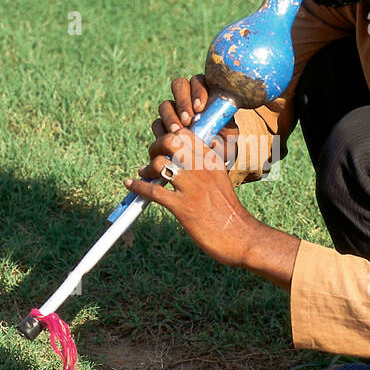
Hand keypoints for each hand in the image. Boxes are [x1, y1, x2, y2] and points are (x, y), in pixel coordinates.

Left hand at [127, 128, 256, 267]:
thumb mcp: (224, 178)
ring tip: (143, 173)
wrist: (240, 236)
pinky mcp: (183, 207)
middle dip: (156, 146)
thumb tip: (211, 140)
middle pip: (170, 141)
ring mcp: (191, 187)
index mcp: (211, 160)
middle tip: (152, 158)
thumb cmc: (230, 209)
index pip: (186, 134)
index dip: (169, 135)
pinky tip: (130, 185)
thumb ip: (215, 159)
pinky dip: (138, 187)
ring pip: (160, 163)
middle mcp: (201, 169)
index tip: (163, 146)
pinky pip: (153, 191)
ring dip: (147, 167)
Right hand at [154, 75, 236, 165]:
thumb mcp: (230, 138)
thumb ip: (226, 131)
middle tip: (188, 120)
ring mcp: (173, 112)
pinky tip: (170, 140)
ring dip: (170, 117)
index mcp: (206, 95)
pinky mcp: (162, 127)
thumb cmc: (223, 147)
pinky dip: (162, 131)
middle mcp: (188, 99)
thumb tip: (217, 128)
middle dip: (182, 102)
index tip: (200, 108)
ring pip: (165, 104)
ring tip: (178, 132)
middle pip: (179, 85)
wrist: (210, 166)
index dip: (198, 90)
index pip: (199, 81)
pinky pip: (157, 123)